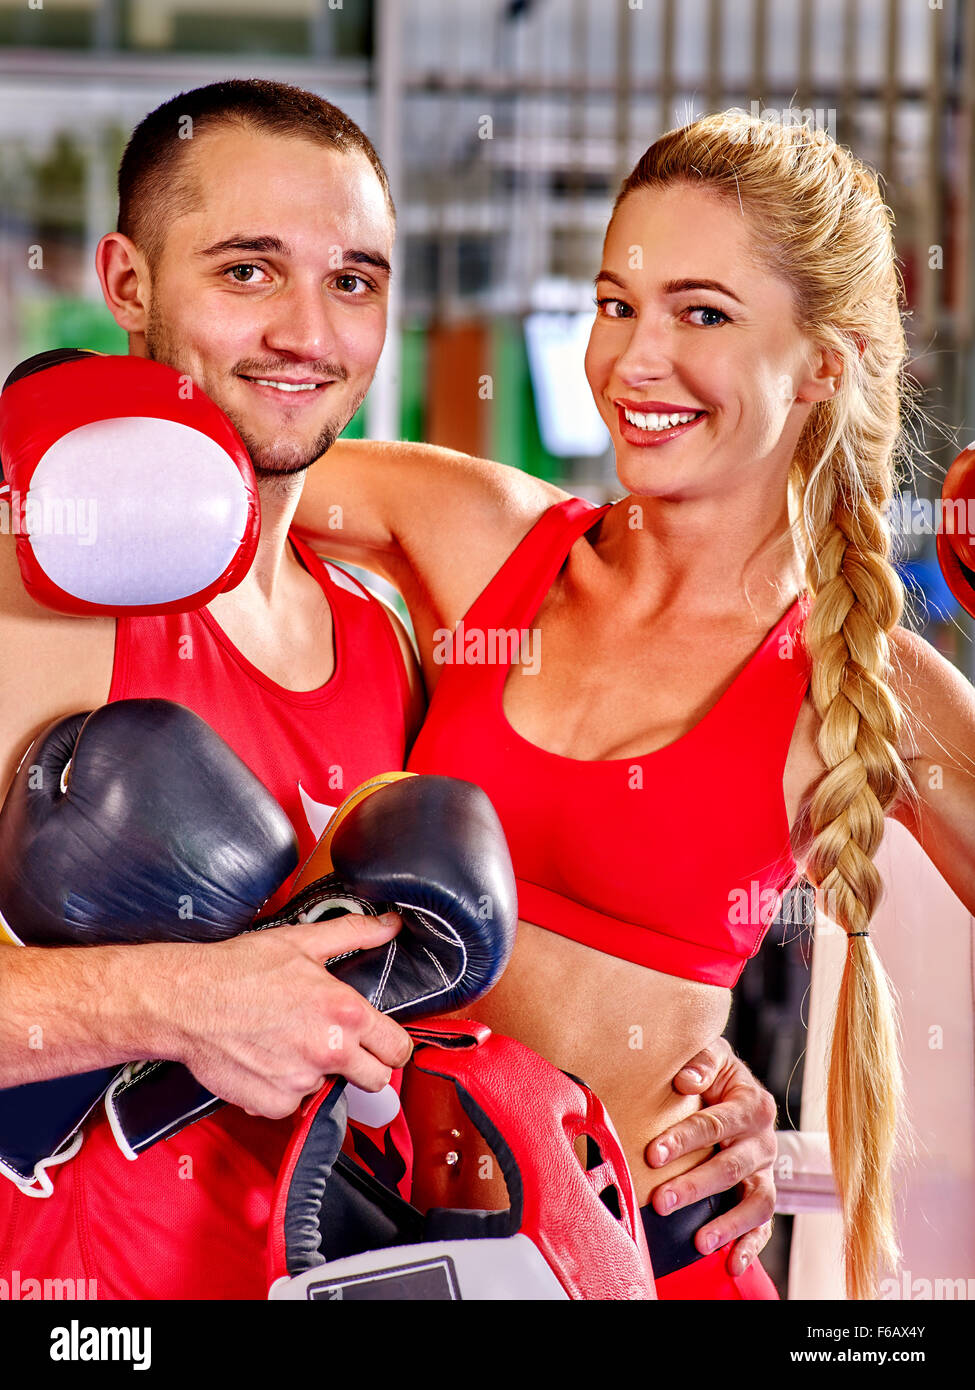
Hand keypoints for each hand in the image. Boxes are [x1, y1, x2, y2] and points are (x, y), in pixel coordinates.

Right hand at [158, 912, 413, 1118]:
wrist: (186, 1002)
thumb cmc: (239, 969)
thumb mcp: (301, 941)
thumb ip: (353, 933)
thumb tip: (390, 924)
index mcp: (345, 1012)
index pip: (398, 1048)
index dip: (392, 1045)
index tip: (382, 1043)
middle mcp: (330, 1051)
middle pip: (377, 1079)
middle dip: (365, 1066)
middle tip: (339, 1046)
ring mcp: (302, 1082)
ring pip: (328, 1088)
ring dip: (316, 1072)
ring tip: (287, 1041)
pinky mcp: (273, 1103)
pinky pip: (292, 1103)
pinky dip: (282, 1089)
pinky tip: (266, 1060)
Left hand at [644, 1038, 776, 1276]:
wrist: (737, 1087)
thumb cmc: (716, 1074)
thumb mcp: (713, 1055)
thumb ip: (701, 1061)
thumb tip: (683, 1080)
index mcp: (752, 1104)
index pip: (715, 1124)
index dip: (684, 1139)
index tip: (653, 1154)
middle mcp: (764, 1141)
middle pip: (731, 1167)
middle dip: (695, 1186)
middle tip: (662, 1201)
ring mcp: (767, 1172)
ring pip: (756, 1203)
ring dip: (727, 1224)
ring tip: (699, 1242)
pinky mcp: (764, 1194)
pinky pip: (764, 1226)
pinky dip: (750, 1247)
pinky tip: (731, 1264)